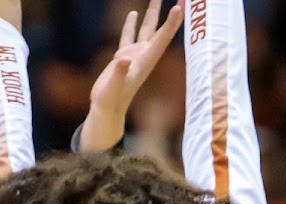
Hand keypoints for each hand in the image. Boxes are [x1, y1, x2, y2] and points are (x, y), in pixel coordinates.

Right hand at [80, 0, 183, 151]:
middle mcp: (143, 56)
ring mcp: (134, 56)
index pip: (161, 39)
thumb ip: (118, 74)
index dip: (171, 23)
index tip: (179, 7)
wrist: (106, 110)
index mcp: (144, 62)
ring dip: (152, 14)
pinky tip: (133, 13)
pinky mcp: (123, 57)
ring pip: (146, 29)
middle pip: (160, 31)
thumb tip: (123, 60)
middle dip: (170, 15)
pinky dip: (132, 24)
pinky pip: (129, 36)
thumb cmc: (110, 101)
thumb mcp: (113, 88)